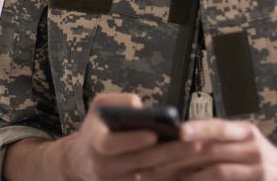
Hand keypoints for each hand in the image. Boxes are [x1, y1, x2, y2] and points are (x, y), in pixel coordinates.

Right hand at [52, 93, 198, 180]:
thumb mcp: (98, 107)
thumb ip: (117, 102)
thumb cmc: (95, 128)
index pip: (111, 145)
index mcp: (95, 143)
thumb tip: (138, 105)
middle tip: (191, 143)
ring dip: (173, 164)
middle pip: (138, 162)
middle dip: (166, 152)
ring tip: (195, 150)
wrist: (81, 162)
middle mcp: (103, 167)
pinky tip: (189, 164)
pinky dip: (169, 173)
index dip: (132, 140)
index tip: (154, 134)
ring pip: (148, 175)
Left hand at [153, 119, 276, 180]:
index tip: (178, 131)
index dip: (199, 127)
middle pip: (212, 149)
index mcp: (244, 130)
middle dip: (180, 155)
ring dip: (187, 174)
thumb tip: (176, 137)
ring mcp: (257, 166)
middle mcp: (252, 145)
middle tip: (154, 160)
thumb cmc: (255, 157)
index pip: (219, 126)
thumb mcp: (242, 141)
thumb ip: (216, 139)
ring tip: (163, 175)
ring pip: (216, 169)